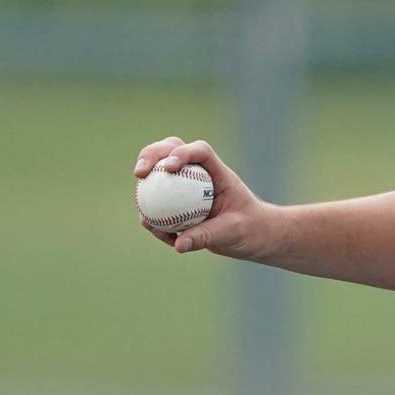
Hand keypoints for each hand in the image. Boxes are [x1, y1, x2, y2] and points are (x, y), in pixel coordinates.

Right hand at [132, 137, 270, 256]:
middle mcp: (200, 174)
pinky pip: (159, 205)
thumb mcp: (234, 232)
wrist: (255, 238)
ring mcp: (187, 186)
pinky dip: (155, 218)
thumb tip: (179, 244)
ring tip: (145, 216)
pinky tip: (162, 236)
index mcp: (219, 173)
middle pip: (171, 150)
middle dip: (151, 154)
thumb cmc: (252, 229)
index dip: (182, 153)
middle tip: (139, 173)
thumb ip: (208, 235)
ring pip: (159, 175)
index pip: (200, 152)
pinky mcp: (179, 203)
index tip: (168, 168)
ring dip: (145, 189)